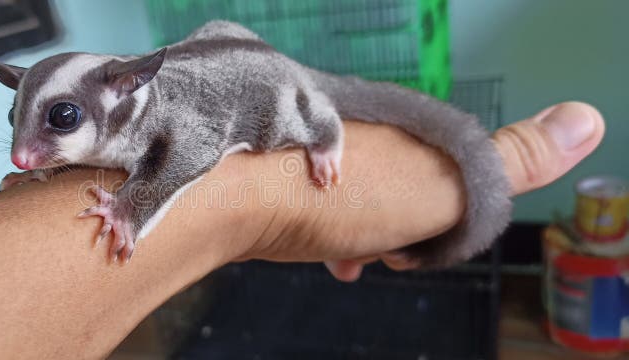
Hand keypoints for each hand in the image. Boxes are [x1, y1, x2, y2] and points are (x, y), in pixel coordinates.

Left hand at [239, 102, 604, 280]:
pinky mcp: (272, 163)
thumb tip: (590, 116)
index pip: (451, 163)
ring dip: (360, 234)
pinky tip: (316, 255)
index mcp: (403, 121)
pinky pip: (314, 198)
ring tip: (347, 258)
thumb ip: (512, 158)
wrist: (225, 192)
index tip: (427, 241)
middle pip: (400, 181)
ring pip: (356, 195)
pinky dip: (322, 230)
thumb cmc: (336, 192)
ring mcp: (313, 142)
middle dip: (399, 225)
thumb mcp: (440, 182)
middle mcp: (359, 123)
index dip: (449, 212)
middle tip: (384, 251)